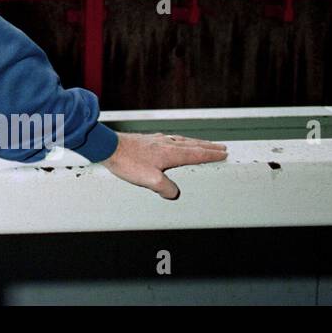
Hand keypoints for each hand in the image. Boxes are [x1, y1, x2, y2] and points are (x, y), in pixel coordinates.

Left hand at [99, 132, 226, 199]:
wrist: (107, 146)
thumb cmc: (127, 162)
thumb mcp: (150, 180)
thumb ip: (166, 188)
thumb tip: (174, 193)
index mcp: (171, 153)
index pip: (197, 153)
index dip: (211, 155)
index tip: (224, 153)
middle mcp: (166, 144)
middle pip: (193, 145)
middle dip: (208, 147)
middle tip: (221, 147)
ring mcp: (156, 140)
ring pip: (182, 140)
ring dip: (196, 143)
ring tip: (203, 144)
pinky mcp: (147, 140)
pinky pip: (170, 139)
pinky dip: (180, 140)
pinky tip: (174, 141)